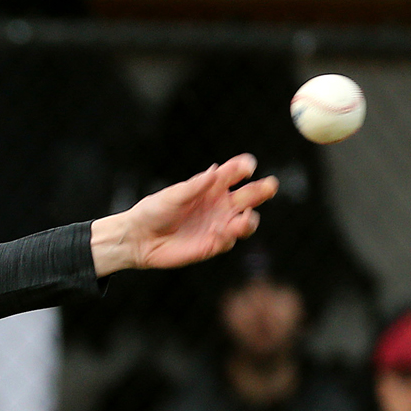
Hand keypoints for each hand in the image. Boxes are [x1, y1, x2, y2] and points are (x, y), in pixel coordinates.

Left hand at [90, 155, 278, 275]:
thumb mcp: (173, 195)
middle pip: (249, 196)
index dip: (243, 167)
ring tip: (246, 217)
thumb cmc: (153, 211)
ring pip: (245, 221)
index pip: (233, 173)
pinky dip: (229, 236)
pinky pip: (228, 241)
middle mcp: (219, 204)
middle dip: (262, 190)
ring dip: (250, 219)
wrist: (139, 239)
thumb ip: (195, 186)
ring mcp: (218, 224)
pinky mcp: (213, 244)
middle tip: (270, 185)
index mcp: (210, 187)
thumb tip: (215, 170)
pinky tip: (223, 232)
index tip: (248, 165)